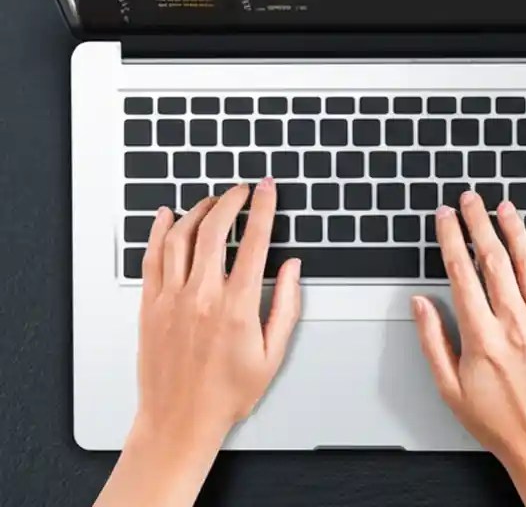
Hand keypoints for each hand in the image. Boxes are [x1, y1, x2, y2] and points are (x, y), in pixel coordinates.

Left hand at [95, 180, 301, 506]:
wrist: (179, 420)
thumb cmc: (227, 394)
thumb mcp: (273, 354)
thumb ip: (286, 306)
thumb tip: (292, 268)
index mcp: (237, 307)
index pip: (255, 242)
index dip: (263, 209)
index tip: (267, 190)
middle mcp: (202, 297)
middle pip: (215, 230)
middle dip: (231, 201)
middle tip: (241, 189)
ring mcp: (172, 300)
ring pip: (181, 238)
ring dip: (198, 211)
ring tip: (212, 202)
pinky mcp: (150, 307)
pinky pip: (151, 258)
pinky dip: (158, 231)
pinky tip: (167, 217)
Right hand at [412, 192, 525, 506]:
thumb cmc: (500, 423)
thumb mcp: (451, 389)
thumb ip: (433, 341)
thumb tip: (421, 304)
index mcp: (483, 338)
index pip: (462, 273)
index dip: (451, 238)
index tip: (444, 218)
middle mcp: (516, 325)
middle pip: (494, 259)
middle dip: (479, 223)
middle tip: (470, 200)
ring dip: (515, 230)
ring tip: (504, 208)